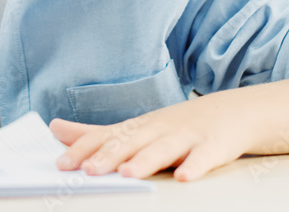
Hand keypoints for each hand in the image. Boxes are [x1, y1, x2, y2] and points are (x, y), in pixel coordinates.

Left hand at [51, 96, 253, 181]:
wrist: (233, 111)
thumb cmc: (177, 125)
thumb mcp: (135, 128)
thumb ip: (96, 134)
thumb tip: (56, 129)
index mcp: (138, 128)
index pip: (106, 138)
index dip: (84, 150)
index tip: (63, 164)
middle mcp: (159, 130)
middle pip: (131, 143)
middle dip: (109, 157)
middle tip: (89, 170)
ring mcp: (186, 137)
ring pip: (164, 149)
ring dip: (145, 160)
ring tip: (128, 174)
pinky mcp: (214, 146)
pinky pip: (204, 157)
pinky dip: (195, 166)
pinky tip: (184, 177)